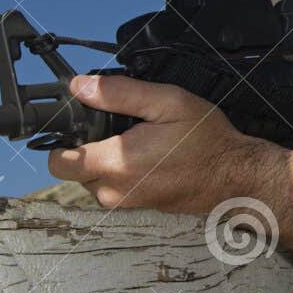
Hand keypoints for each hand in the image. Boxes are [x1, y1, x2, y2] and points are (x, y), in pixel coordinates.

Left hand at [46, 74, 271, 214]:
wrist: (234, 177)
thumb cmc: (206, 141)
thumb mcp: (166, 102)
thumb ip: (119, 93)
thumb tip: (80, 86)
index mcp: (116, 163)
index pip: (58, 161)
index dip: (60, 139)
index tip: (77, 122)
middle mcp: (114, 191)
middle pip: (74, 168)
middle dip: (87, 145)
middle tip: (119, 127)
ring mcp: (125, 203)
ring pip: (92, 178)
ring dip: (104, 159)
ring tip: (138, 140)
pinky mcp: (136, 207)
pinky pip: (112, 187)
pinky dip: (121, 170)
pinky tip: (146, 154)